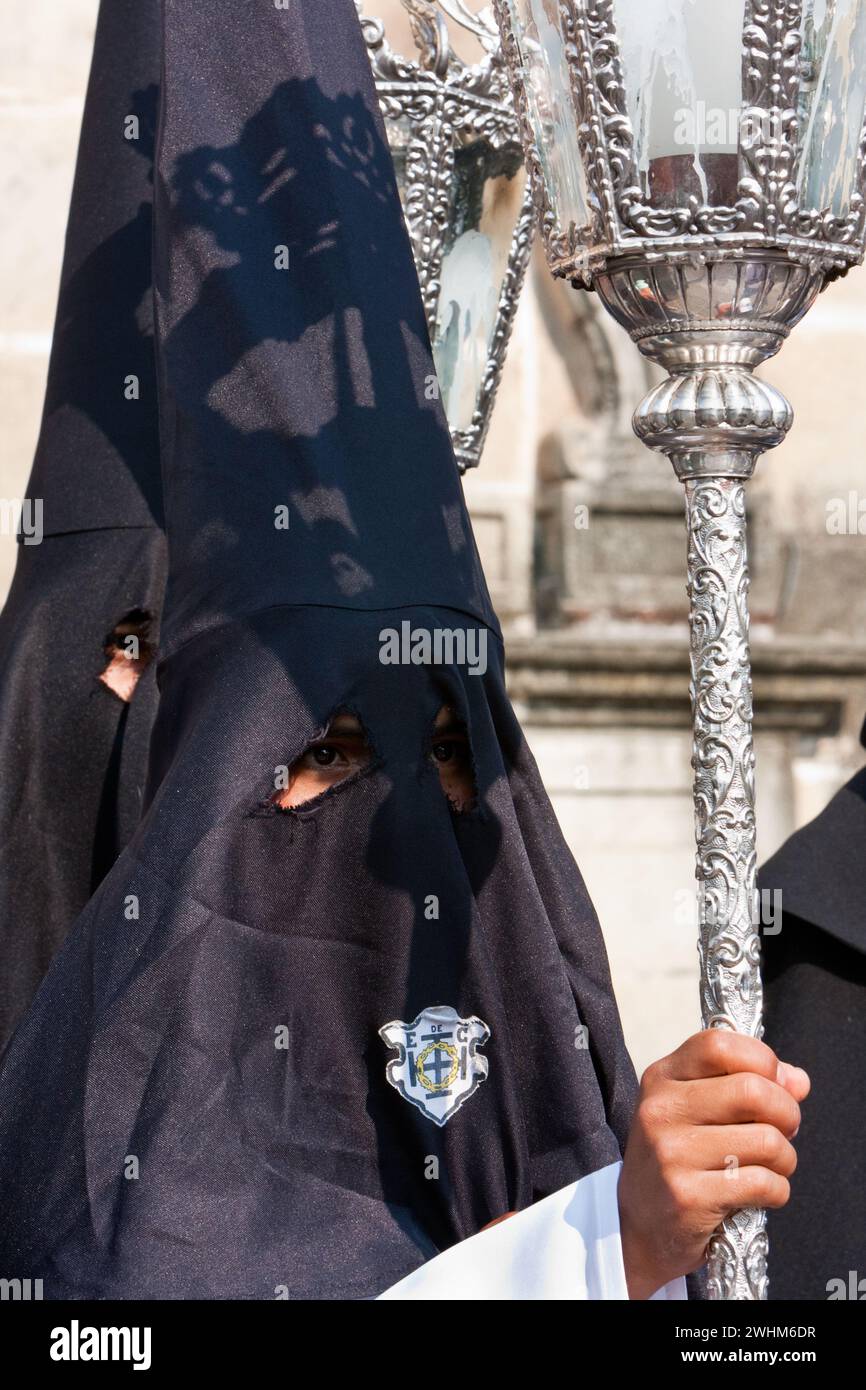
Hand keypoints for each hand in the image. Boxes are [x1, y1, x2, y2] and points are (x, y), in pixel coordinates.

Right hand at [617, 1030, 809, 1299]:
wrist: (639, 1225)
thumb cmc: (679, 1159)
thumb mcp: (697, 1110)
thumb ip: (746, 1083)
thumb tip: (798, 1081)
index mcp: (662, 1078)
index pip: (719, 1044)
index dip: (761, 1060)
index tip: (772, 1083)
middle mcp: (660, 1110)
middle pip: (752, 1090)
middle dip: (787, 1112)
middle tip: (785, 1129)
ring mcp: (670, 1154)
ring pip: (766, 1140)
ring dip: (785, 1158)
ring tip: (772, 1165)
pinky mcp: (687, 1196)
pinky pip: (763, 1183)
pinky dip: (778, 1190)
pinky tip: (761, 1192)